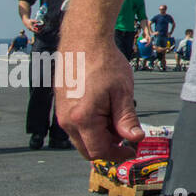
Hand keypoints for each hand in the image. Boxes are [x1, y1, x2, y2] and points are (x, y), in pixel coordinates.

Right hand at [55, 37, 144, 162]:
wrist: (84, 41)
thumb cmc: (104, 62)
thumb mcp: (123, 92)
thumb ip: (127, 119)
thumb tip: (135, 139)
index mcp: (82, 119)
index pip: (99, 151)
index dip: (118, 154)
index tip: (132, 149)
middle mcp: (67, 120)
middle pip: (88, 149)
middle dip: (109, 146)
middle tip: (127, 133)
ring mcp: (61, 113)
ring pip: (82, 138)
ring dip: (101, 135)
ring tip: (117, 113)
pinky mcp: (61, 106)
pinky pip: (76, 125)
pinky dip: (92, 125)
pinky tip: (106, 108)